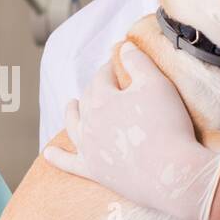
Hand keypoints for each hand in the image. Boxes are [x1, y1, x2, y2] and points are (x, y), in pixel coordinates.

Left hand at [42, 42, 219, 219]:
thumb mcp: (157, 84)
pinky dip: (58, 158)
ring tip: (71, 105)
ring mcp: (89, 148)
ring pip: (73, 125)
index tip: (119, 64)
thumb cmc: (167, 125)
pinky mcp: (93, 171)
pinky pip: (69, 163)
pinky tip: (49, 154)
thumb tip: (124, 46)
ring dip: (71, 113)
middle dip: (96, 87)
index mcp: (102, 99)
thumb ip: (139, 62)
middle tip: (106, 82)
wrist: (171, 173)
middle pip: (88, 99)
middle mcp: (89, 122)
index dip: (112, 68)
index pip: (103, 76)